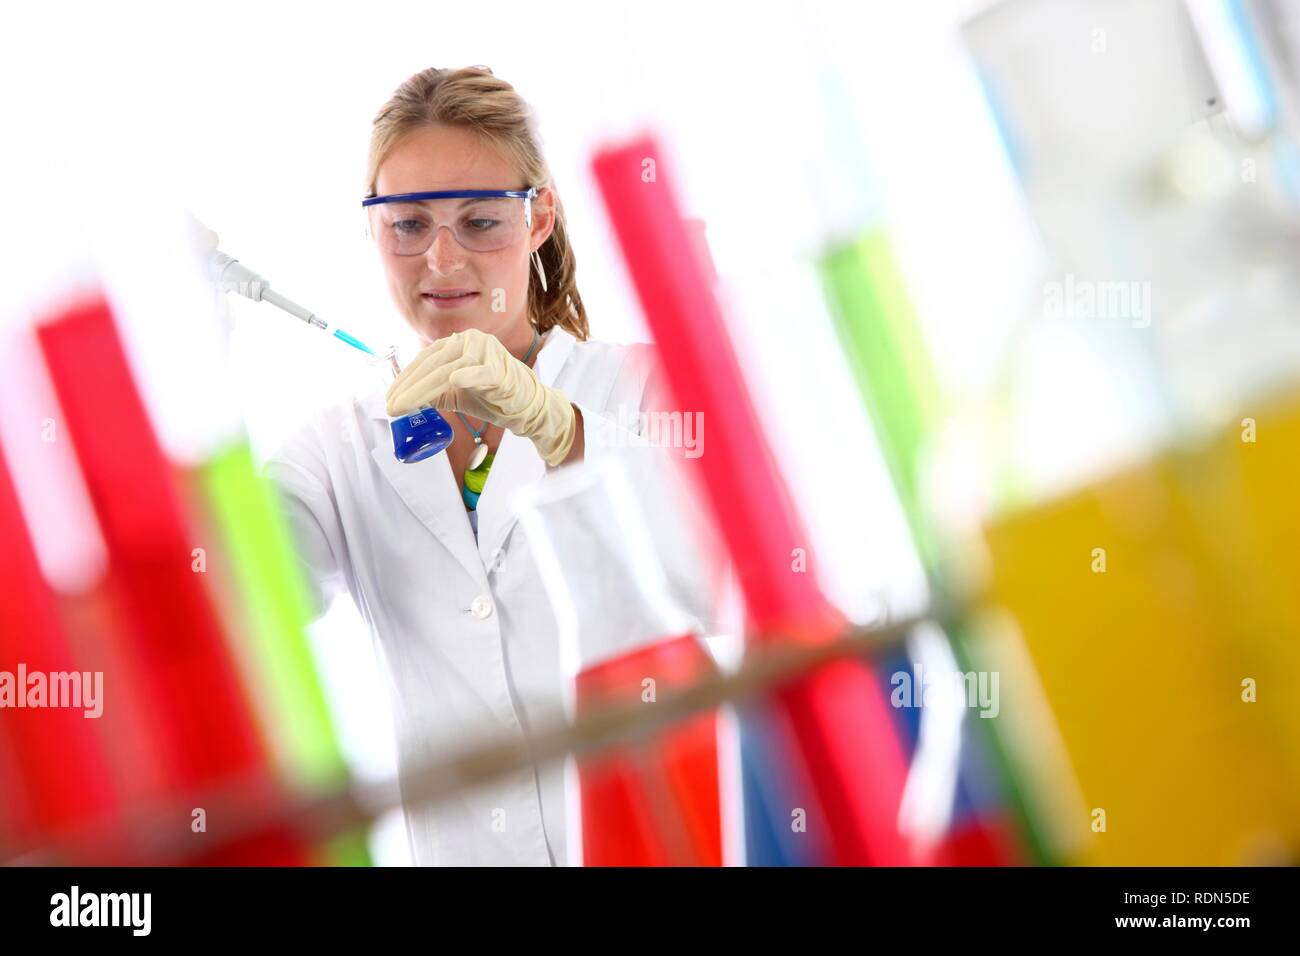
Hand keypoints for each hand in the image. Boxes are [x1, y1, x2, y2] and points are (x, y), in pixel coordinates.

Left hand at [386, 328, 577, 466]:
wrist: (527, 406)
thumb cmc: (493, 397)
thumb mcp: (455, 393)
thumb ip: (433, 392)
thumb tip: (403, 400)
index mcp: (460, 343)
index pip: (425, 359)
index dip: (404, 379)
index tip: (389, 398)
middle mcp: (472, 341)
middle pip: (433, 364)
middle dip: (409, 387)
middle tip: (391, 406)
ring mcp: (488, 353)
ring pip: (448, 370)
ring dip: (423, 389)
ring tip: (405, 406)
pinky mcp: (501, 370)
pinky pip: (481, 373)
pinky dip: (467, 376)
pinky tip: (453, 381)